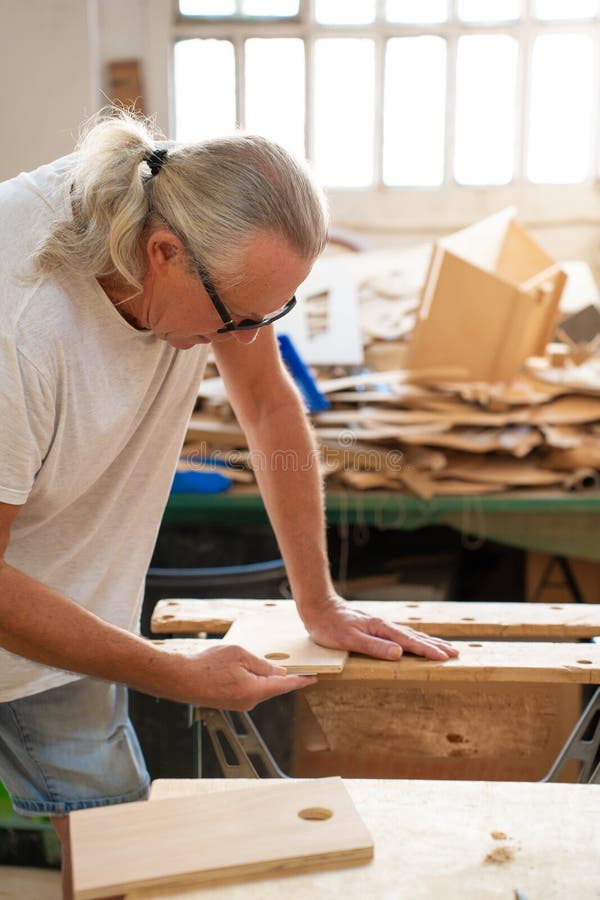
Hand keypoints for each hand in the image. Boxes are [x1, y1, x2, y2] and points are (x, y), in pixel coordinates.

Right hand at [166, 643, 315, 710]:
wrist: (180, 679)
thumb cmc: (207, 665)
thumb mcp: (239, 655)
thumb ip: (261, 665)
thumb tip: (277, 673)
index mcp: (254, 690)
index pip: (284, 686)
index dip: (300, 681)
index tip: (313, 679)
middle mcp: (249, 702)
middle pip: (271, 687)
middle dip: (278, 676)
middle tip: (283, 663)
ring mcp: (238, 705)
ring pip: (258, 688)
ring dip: (258, 676)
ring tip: (244, 661)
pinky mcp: (229, 703)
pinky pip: (246, 690)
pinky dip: (248, 679)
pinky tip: (237, 669)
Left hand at [302, 597, 459, 661]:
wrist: (319, 608)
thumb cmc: (330, 626)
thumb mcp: (349, 639)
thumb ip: (374, 647)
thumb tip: (399, 653)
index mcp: (382, 629)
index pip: (410, 642)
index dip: (428, 651)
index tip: (445, 657)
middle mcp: (385, 626)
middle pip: (416, 637)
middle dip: (436, 646)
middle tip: (456, 653)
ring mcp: (382, 626)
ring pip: (411, 635)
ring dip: (429, 642)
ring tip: (445, 648)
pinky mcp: (377, 628)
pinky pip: (402, 635)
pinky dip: (416, 640)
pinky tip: (418, 643)